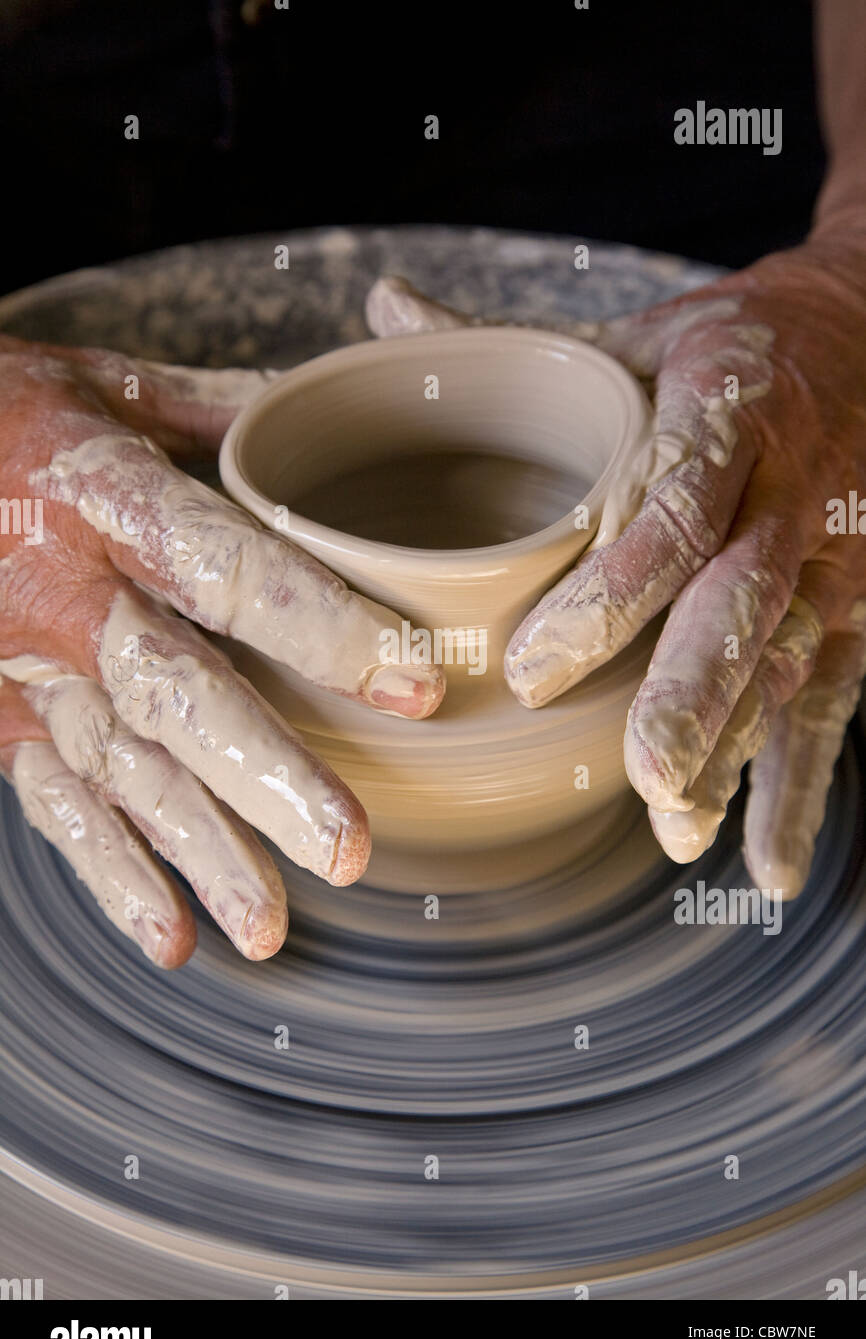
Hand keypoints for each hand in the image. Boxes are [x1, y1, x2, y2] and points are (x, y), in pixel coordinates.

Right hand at [0, 335, 443, 964]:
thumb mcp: (100, 384)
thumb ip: (214, 410)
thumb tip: (327, 413)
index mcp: (104, 497)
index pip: (230, 572)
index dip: (325, 630)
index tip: (415, 683)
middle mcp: (68, 597)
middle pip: (178, 696)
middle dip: (265, 777)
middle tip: (347, 849)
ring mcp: (24, 669)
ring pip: (120, 772)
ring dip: (197, 853)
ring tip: (269, 930)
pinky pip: (55, 805)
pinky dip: (111, 876)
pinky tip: (171, 940)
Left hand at [365, 253, 865, 898]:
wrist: (860, 338)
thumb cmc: (720, 348)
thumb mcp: (628, 332)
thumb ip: (509, 342)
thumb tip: (383, 311)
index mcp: (728, 409)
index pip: (675, 508)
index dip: (612, 594)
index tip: (533, 668)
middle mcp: (790, 492)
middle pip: (742, 603)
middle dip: (690, 693)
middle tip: (638, 775)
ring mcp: (832, 561)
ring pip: (787, 665)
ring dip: (735, 752)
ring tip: (677, 829)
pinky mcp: (854, 615)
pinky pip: (832, 707)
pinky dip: (799, 789)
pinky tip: (769, 870)